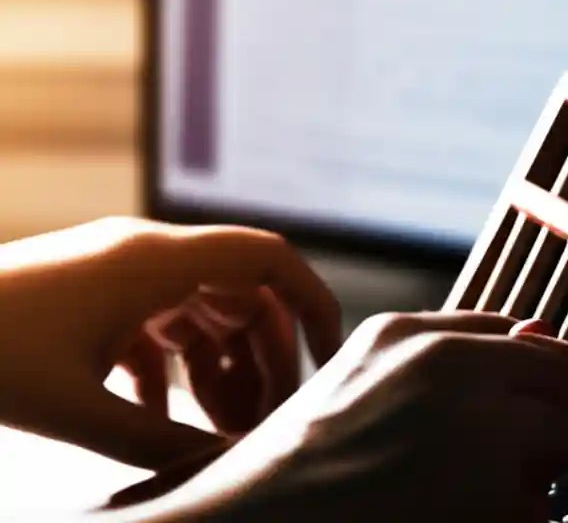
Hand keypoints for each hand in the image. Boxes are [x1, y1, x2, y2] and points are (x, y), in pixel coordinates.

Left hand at [0, 217, 341, 469]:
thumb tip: (226, 471)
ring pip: (199, 314)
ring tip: (223, 433)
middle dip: (264, 357)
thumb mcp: (78, 411)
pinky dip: (172, 373)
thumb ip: (159, 444)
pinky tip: (162, 424)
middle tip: (268, 421)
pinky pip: (155, 329)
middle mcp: (143, 258)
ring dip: (220, 370)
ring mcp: (114, 275)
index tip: (329, 355)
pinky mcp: (87, 298)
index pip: (267, 258)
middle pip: (240, 294)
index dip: (312, 301)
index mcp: (155, 262)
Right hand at [139, 312, 567, 522]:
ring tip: (443, 499)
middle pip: (562, 407)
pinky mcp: (494, 510)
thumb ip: (453, 343)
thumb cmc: (299, 458)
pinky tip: (444, 521)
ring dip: (520, 488)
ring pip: (553, 466)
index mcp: (430, 343)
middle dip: (539, 440)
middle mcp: (463, 382)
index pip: (549, 347)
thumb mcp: (366, 369)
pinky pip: (534, 517)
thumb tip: (541, 336)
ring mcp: (482, 445)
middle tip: (479, 468)